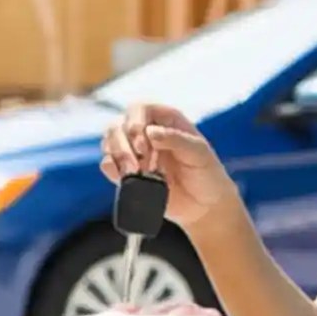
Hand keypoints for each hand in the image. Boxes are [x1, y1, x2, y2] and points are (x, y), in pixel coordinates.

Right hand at [100, 102, 235, 227]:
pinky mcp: (128, 172)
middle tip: (139, 165)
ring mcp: (135, 152)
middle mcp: (147, 131)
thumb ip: (177, 140)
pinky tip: (128, 179)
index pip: (139, 109)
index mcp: (165, 120)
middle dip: (124, 145)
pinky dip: (112, 169)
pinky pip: (108, 164)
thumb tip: (151, 132)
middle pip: (118, 125)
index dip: (135, 123)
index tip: (143, 145)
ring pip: (109, 142)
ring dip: (118, 157)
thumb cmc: (207, 174)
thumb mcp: (200, 154)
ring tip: (135, 174)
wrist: (205, 206)